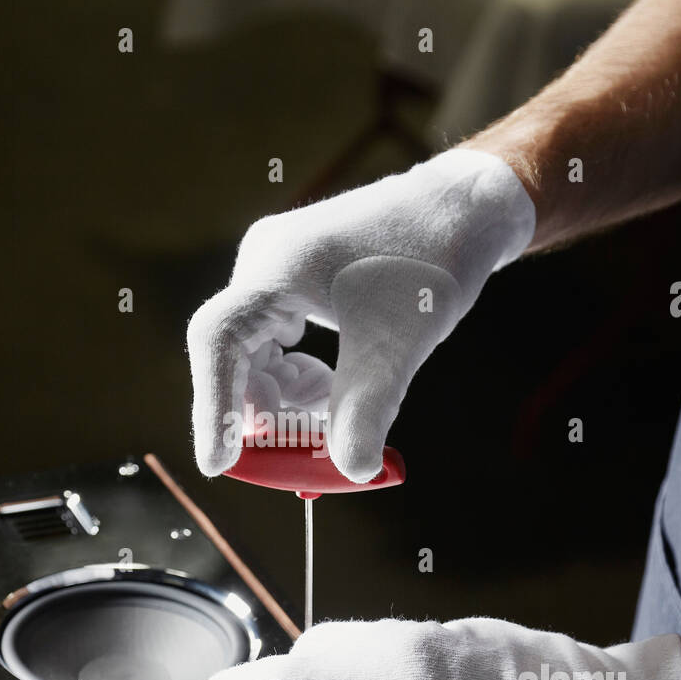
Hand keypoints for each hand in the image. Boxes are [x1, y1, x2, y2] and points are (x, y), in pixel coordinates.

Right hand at [187, 148, 534, 482]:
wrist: (467, 209)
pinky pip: (276, 346)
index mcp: (275, 266)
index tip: (217, 465)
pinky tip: (335, 391)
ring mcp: (276, 271)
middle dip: (267, 414)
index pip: (218, 343)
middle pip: (234, 358)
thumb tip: (351, 470)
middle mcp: (263, 264)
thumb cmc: (433, 261)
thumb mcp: (400, 342)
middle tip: (305, 460)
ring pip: (256, 358)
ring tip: (336, 417)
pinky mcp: (295, 282)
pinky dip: (302, 381)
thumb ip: (367, 409)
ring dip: (288, 401)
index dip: (213, 407)